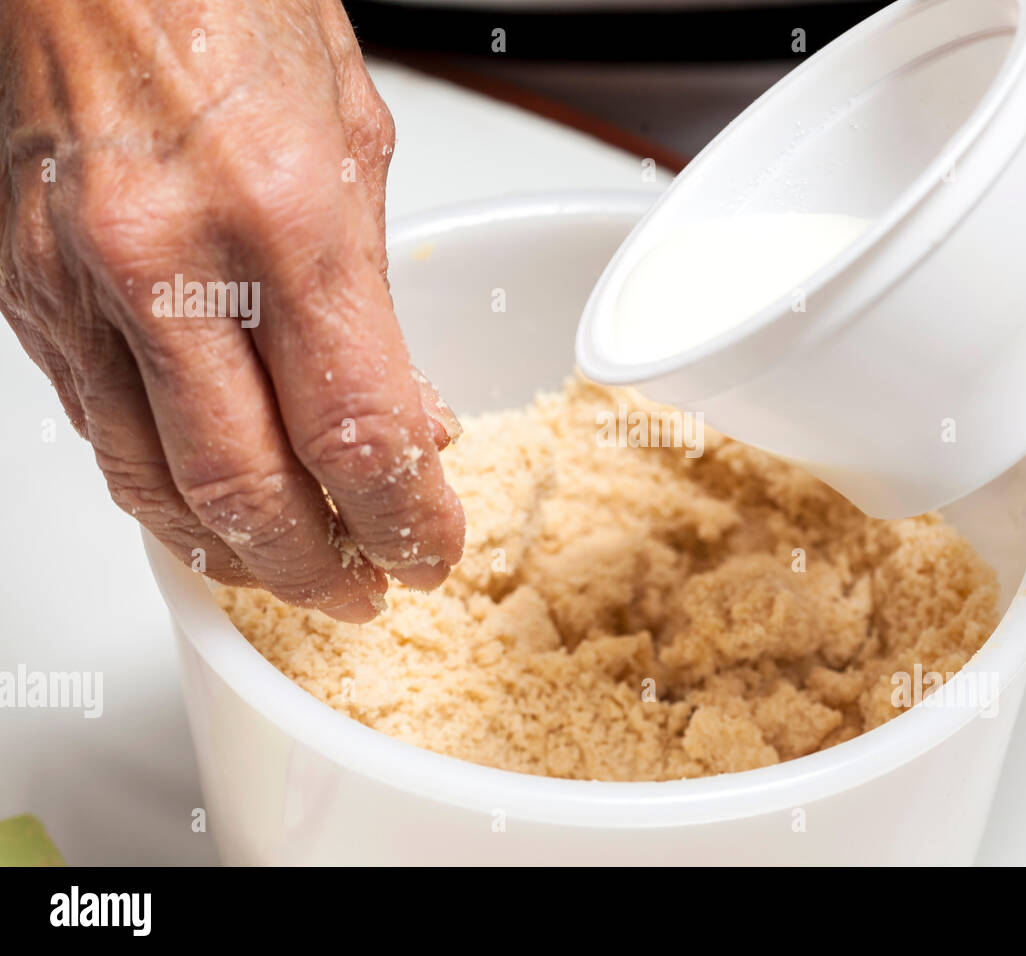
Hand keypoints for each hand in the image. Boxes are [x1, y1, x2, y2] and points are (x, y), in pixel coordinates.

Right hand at [0, 0, 463, 621]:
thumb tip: (405, 418)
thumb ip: (378, 304)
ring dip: (236, 554)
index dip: (407, 521)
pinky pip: (98, 434)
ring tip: (296, 572)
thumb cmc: (224, 7)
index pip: (358, 435)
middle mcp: (168, 262)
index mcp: (282, 217)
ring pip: (155, 487)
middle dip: (319, 571)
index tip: (432, 548)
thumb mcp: (355, 147)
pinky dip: (163, 493)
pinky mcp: (25, 295)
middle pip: (250, 493)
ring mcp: (79, 285)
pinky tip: (212, 508)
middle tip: (368, 591)